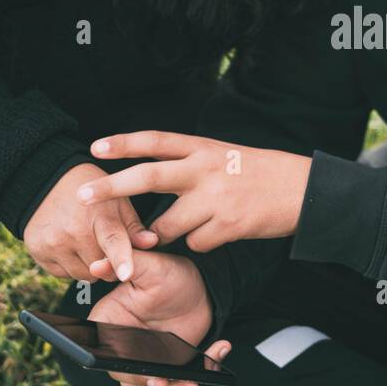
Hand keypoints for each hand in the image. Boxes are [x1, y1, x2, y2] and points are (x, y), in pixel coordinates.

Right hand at [23, 163, 159, 281]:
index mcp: (100, 215)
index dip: (121, 259)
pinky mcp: (37, 251)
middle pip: (101, 267)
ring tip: (86, 241)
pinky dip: (70, 265)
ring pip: (83, 275)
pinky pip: (63, 274)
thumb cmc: (94, 195)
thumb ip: (135, 227)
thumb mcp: (119, 202)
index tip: (127, 274)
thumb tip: (152, 242)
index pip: (113, 241)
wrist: (48, 182)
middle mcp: (73, 230)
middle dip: (109, 262)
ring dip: (89, 266)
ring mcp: (53, 242)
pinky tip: (70, 245)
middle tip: (105, 244)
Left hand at [74, 132, 311, 251]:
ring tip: (172, 233)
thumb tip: (155, 172)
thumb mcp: (226, 155)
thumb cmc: (262, 173)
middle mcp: (206, 169)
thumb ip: (192, 162)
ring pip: (167, 225)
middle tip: (82, 197)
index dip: (124, 143)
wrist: (304, 190)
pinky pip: (196, 244)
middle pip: (148, 177)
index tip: (96, 147)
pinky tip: (220, 234)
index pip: (157, 141)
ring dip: (161, 235)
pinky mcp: (229, 226)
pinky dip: (201, 244)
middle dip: (111, 188)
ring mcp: (216, 198)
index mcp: (204, 148)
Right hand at [88, 250, 230, 385]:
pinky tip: (214, 356)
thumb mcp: (151, 266)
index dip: (121, 369)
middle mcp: (122, 346)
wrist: (202, 287)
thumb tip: (98, 266)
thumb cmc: (171, 274)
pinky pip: (173, 385)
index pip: (104, 354)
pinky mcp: (165, 367)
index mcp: (108, 324)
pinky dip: (193, 380)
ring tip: (191, 385)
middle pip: (126, 379)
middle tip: (169, 384)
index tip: (144, 372)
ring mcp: (143, 359)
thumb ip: (127, 264)